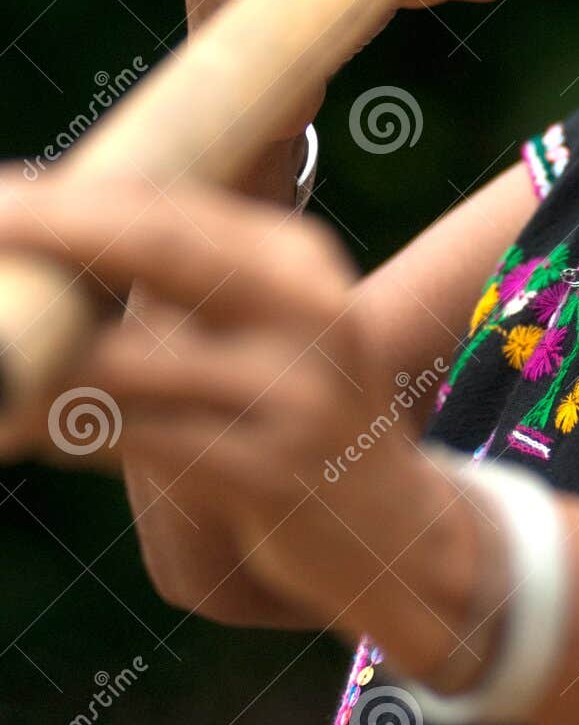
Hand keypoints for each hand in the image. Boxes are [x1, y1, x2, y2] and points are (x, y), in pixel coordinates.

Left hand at [0, 172, 466, 644]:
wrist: (394, 533)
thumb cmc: (297, 414)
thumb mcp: (268, 330)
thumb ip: (187, 285)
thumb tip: (59, 240)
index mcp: (298, 263)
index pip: (179, 208)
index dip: (82, 197)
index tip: (5, 191)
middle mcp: (309, 311)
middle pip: (166, 247)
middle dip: (64, 231)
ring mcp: (295, 394)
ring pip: (139, 359)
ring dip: (45, 358)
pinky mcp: (270, 474)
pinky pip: (143, 441)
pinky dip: (74, 430)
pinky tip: (27, 426)